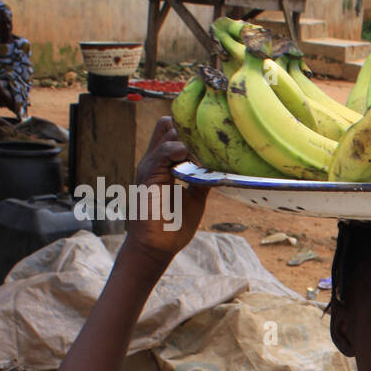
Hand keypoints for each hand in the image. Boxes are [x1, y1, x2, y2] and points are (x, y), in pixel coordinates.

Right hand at [127, 117, 205, 259]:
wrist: (155, 247)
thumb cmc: (173, 226)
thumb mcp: (195, 197)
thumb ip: (203, 179)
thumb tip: (220, 167)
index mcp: (163, 164)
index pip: (172, 131)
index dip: (191, 129)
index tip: (214, 138)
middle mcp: (154, 160)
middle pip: (168, 123)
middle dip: (190, 127)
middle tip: (213, 141)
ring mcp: (150, 165)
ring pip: (168, 131)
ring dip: (191, 138)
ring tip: (210, 150)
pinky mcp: (149, 175)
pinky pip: (165, 151)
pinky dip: (183, 150)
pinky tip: (199, 158)